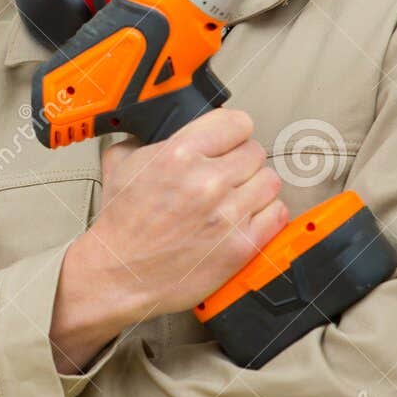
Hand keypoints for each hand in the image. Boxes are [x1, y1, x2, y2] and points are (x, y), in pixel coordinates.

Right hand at [50, 108, 287, 371]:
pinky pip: (277, 213)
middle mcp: (208, 181)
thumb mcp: (120, 164)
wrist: (119, 274)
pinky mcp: (243, 245)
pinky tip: (244, 217)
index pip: (237, 122)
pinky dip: (265, 213)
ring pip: (270, 181)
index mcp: (179, 154)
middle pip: (255, 152)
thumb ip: (147, 138)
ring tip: (234, 197)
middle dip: (240, 161)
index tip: (225, 142)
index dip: (230, 132)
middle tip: (224, 174)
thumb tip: (165, 125)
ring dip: (254, 187)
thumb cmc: (121, 225)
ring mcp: (229, 215)